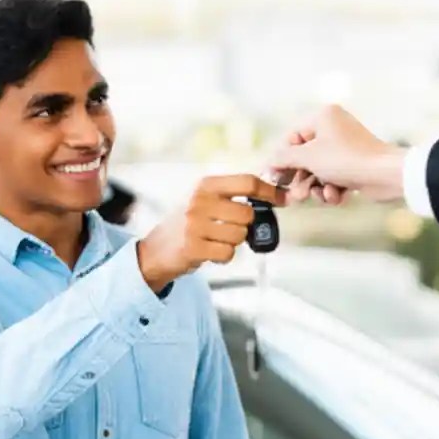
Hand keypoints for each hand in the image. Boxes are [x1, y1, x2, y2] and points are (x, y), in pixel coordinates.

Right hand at [136, 174, 284, 290]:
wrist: (155, 250)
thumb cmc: (187, 225)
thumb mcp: (204, 200)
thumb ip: (231, 196)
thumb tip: (274, 195)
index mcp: (206, 185)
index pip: (247, 182)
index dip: (270, 191)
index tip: (283, 199)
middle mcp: (199, 201)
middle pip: (247, 213)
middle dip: (244, 225)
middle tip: (229, 229)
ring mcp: (195, 224)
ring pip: (239, 234)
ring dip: (233, 242)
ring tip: (215, 240)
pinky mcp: (193, 247)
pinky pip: (227, 253)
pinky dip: (224, 256)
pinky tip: (210, 252)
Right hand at [267, 104, 407, 204]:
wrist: (385, 174)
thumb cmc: (347, 159)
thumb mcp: (309, 157)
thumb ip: (284, 158)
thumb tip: (269, 163)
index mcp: (323, 116)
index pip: (292, 137)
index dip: (281, 159)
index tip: (272, 178)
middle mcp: (334, 128)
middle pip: (304, 157)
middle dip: (300, 178)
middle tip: (294, 196)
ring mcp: (345, 147)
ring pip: (318, 170)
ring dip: (316, 187)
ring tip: (317, 196)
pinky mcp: (354, 165)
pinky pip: (334, 177)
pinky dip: (332, 189)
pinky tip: (336, 196)